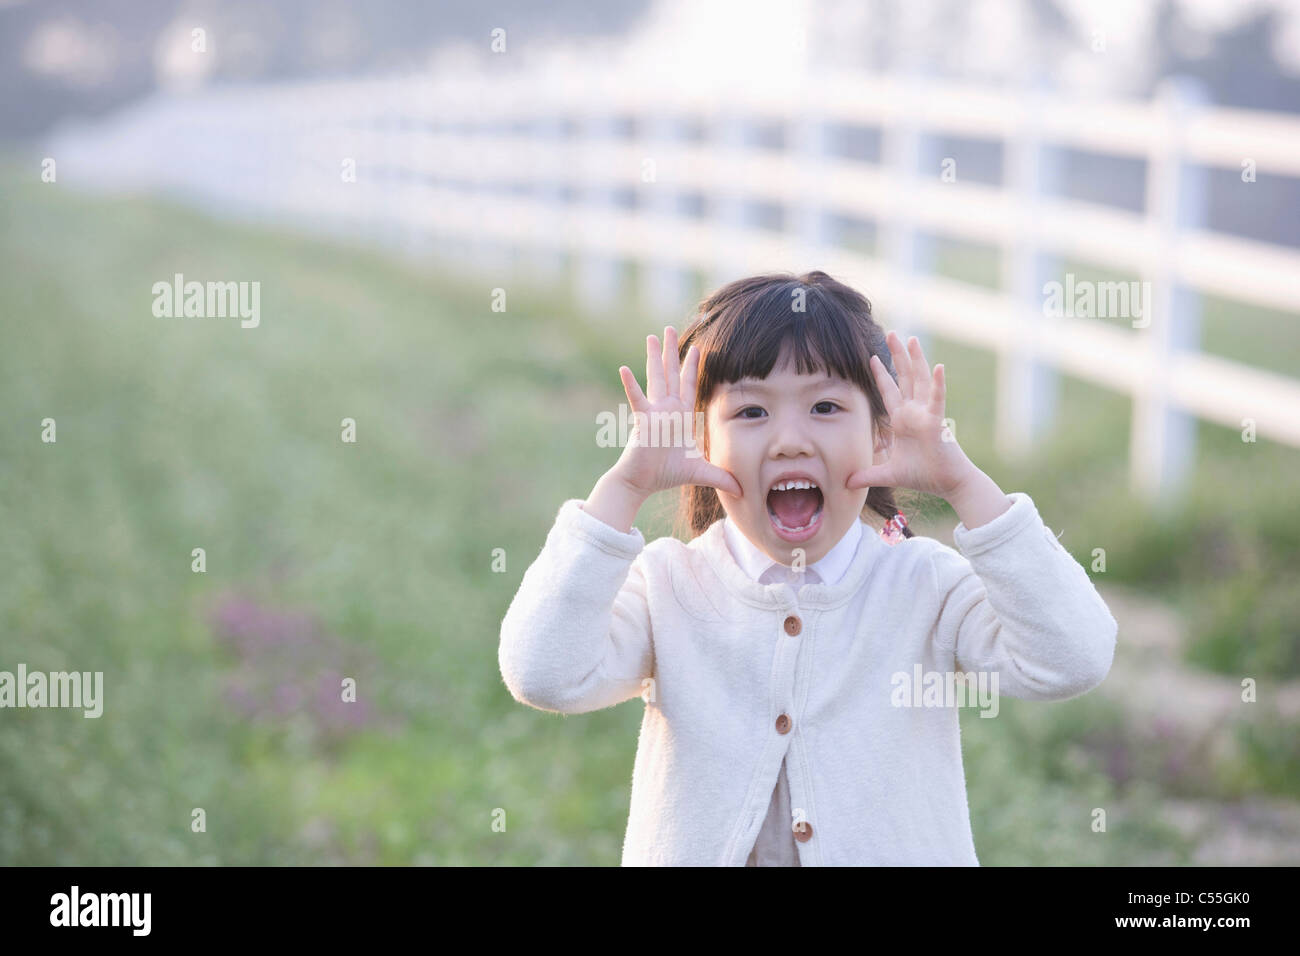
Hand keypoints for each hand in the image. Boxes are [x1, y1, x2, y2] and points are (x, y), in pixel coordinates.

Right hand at [613, 326, 741, 498]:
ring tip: (651, 336)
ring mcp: (653, 411)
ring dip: (654, 357)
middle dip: (672, 352)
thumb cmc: (666, 474)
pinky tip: (624, 369)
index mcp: (680, 415)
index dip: (693, 367)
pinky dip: (631, 385)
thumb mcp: (700, 472)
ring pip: (656, 378)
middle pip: (671, 374)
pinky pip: (636, 399)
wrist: (643, 481)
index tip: (697, 348)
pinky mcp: (642, 420)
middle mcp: (667, 408)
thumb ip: (721, 477)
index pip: (689, 385)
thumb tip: (742, 491)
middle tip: (669, 329)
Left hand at [845, 331, 976, 499]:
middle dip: (897, 356)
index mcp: (903, 420)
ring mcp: (927, 414)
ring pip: (921, 381)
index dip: (881, 375)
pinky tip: (938, 366)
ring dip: (916, 360)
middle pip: (905, 378)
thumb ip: (868, 475)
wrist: (947, 484)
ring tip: (911, 339)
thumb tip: (847, 484)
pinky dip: (938, 384)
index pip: (890, 391)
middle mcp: (915, 412)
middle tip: (891, 334)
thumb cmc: (923, 476)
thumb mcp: (889, 474)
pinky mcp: (937, 422)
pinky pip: (938, 400)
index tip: (872, 357)